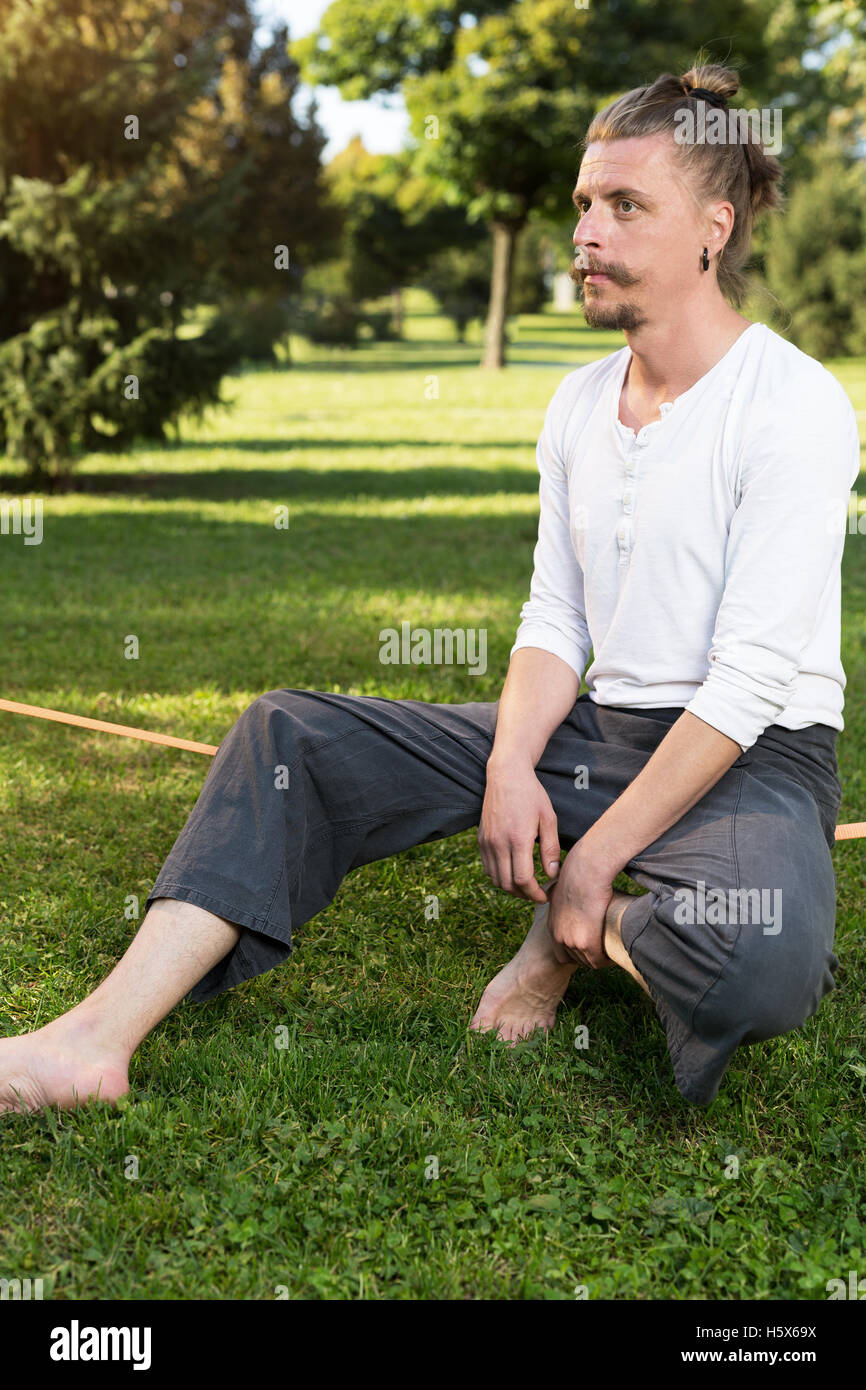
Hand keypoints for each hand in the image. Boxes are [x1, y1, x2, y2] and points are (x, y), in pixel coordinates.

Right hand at [478, 759, 560, 901]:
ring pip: (496, 879)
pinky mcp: (480, 840)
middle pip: (508, 884)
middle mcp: (499, 843)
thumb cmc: (532, 795)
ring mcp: (487, 842)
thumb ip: (551, 849)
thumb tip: (552, 874)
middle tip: (537, 895)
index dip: (534, 894)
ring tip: (526, 887)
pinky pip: (488, 868)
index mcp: (518, 839)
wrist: (506, 775)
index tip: (544, 897)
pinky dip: (500, 877)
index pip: (523, 880)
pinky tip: (513, 873)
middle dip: (524, 895)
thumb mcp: (548, 819)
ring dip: (511, 889)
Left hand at [545, 842, 614, 970]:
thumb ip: (569, 904)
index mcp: (552, 924)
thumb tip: (580, 905)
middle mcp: (558, 935)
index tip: (592, 945)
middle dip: (590, 956)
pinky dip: (607, 960)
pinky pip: (598, 961)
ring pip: (587, 961)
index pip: (562, 952)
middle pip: (575, 959)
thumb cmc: (580, 876)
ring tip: (612, 950)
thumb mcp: (566, 893)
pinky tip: (615, 952)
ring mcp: (570, 940)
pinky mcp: (584, 942)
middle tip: (605, 950)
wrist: (586, 871)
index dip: (577, 952)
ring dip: (600, 958)